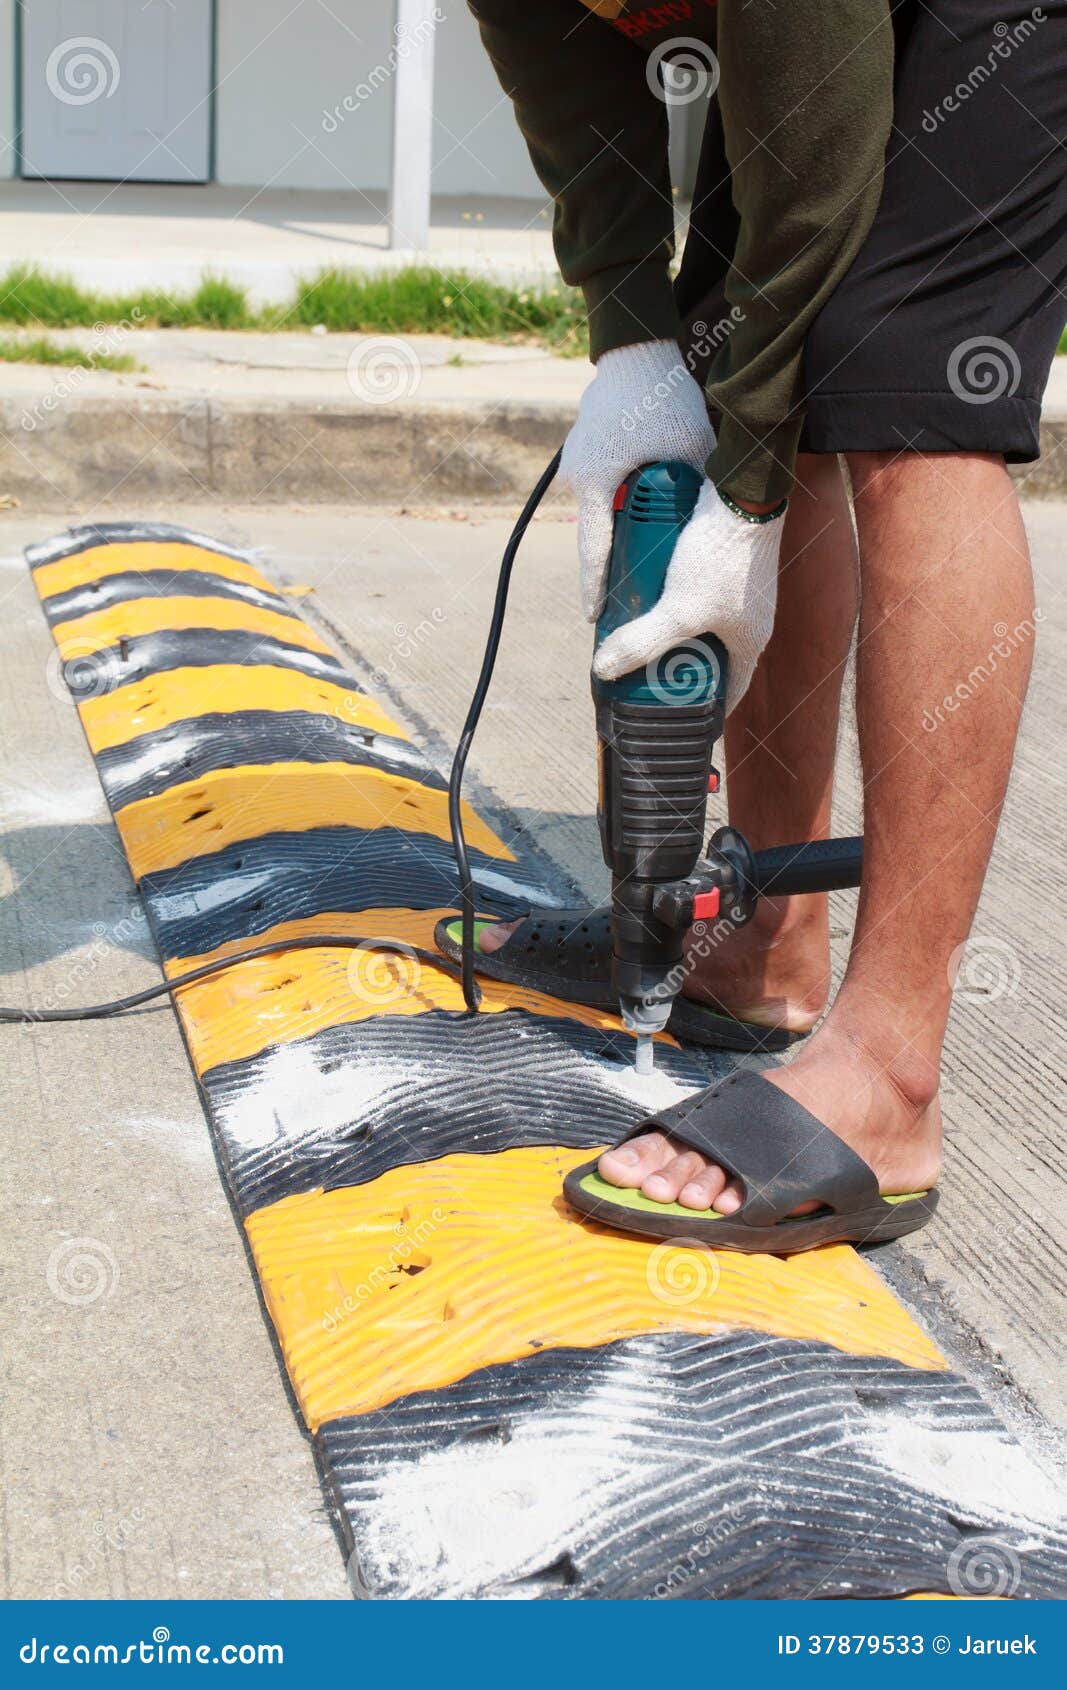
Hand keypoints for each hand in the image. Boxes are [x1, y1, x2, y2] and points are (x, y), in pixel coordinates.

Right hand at [559, 339, 715, 621]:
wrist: (637, 346)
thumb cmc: (663, 392)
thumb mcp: (691, 448)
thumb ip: (701, 487)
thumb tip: (723, 526)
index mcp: (596, 484)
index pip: (593, 551)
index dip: (595, 588)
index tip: (594, 617)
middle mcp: (578, 476)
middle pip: (595, 534)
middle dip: (613, 563)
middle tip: (628, 594)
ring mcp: (577, 460)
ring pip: (600, 509)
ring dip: (621, 529)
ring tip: (642, 554)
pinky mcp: (585, 446)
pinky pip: (602, 486)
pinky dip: (619, 502)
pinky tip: (641, 509)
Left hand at [592, 480, 784, 712]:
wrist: (742, 490)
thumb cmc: (723, 555)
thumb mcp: (678, 609)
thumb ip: (643, 641)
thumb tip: (604, 668)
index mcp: (751, 641)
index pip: (728, 692)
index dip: (701, 710)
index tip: (673, 718)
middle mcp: (750, 619)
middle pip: (707, 657)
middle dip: (673, 664)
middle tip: (641, 670)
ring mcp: (737, 590)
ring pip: (697, 622)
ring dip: (667, 628)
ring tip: (636, 630)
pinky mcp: (724, 563)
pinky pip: (694, 593)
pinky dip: (671, 597)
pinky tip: (647, 591)